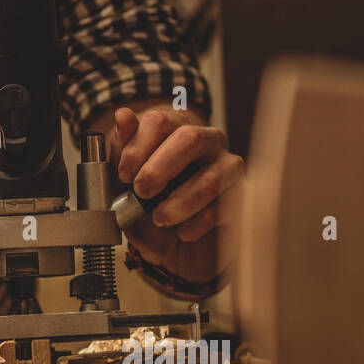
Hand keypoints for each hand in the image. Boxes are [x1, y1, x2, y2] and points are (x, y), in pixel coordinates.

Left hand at [109, 106, 243, 284]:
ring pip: (209, 178)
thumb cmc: (149, 206)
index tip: (124, 175)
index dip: (138, 147)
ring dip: (178, 203)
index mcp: (175, 129)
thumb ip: (121, 148)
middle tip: (141, 192)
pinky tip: (183, 231)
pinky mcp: (242, 197)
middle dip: (159, 169)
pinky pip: (224, 207)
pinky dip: (197, 223)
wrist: (172, 247)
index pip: (160, 121)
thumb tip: (122, 116)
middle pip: (189, 139)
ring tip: (160, 218)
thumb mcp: (125, 181)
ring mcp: (229, 167)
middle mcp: (207, 141)